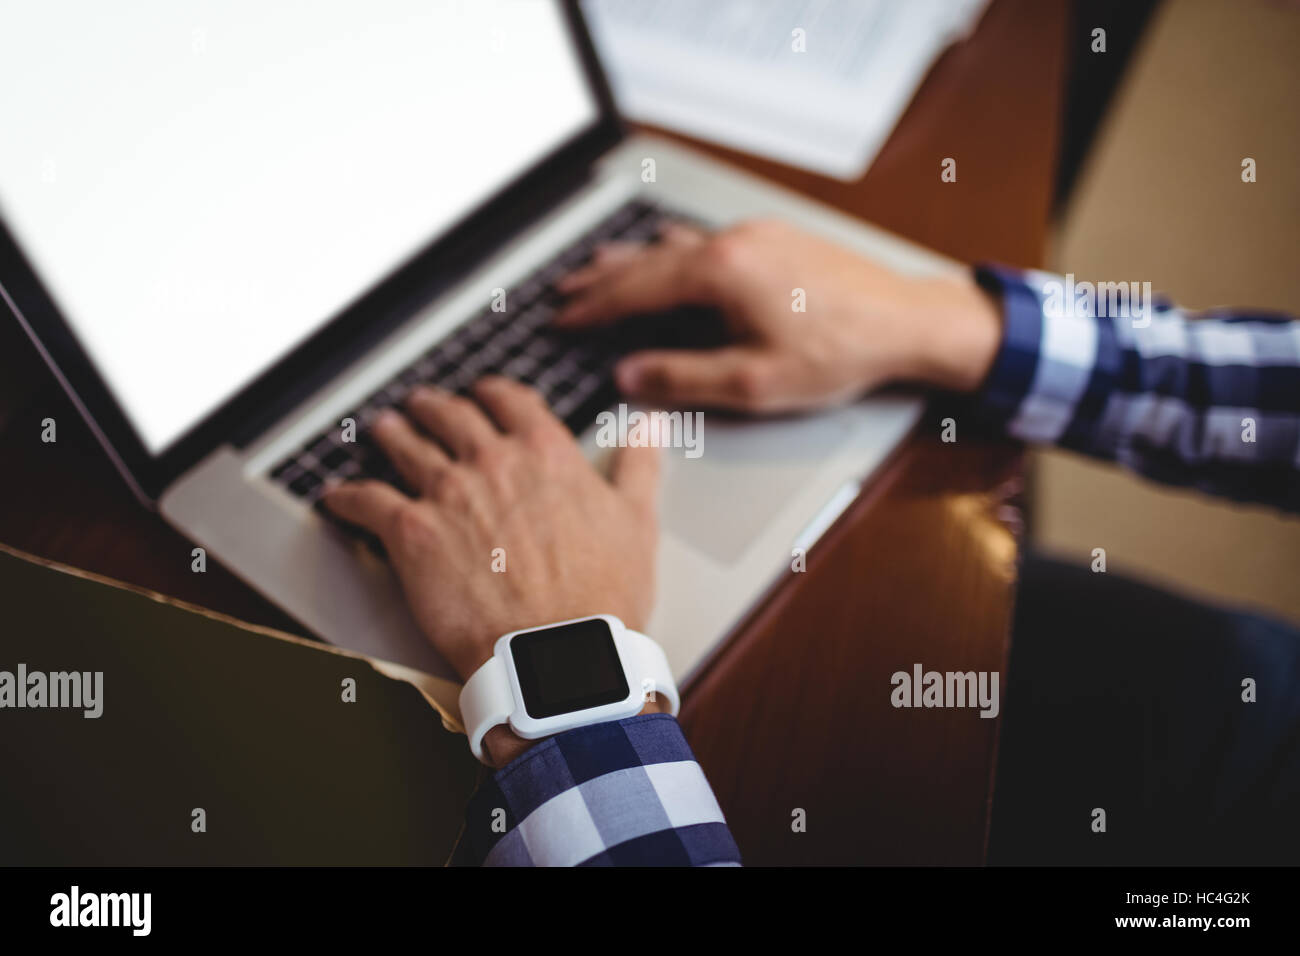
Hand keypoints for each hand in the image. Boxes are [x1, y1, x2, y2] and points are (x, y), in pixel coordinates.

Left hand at [321, 377, 659, 765]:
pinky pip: (365, 500)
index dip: (491, 394)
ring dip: (389, 433)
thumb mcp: (637, 522)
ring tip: (382, 431)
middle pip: (449, 414)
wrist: (559, 654)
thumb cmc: (602, 599)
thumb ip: (639, 465)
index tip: (484, 395)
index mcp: (546, 453)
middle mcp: (493, 462)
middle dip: (431, 407)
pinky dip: (347, 496)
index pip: (509, 401)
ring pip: (403, 444)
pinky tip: (338, 498)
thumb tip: (650, 426)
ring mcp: (448, 493)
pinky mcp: (411, 533)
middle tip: (422, 408)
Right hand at [556, 219, 1001, 411]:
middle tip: (564, 293)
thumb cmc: (840, 351)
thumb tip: (628, 375)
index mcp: (720, 271)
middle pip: (648, 260)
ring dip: (633, 261)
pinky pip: (706, 240)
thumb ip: (682, 378)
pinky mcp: (775, 239)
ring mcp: (756, 235)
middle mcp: (733, 242)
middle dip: (601, 279)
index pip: (635, 289)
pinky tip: (667, 251)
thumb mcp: (753, 383)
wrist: (907, 322)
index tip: (563, 319)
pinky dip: (672, 252)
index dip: (593, 308)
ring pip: (675, 245)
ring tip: (598, 268)